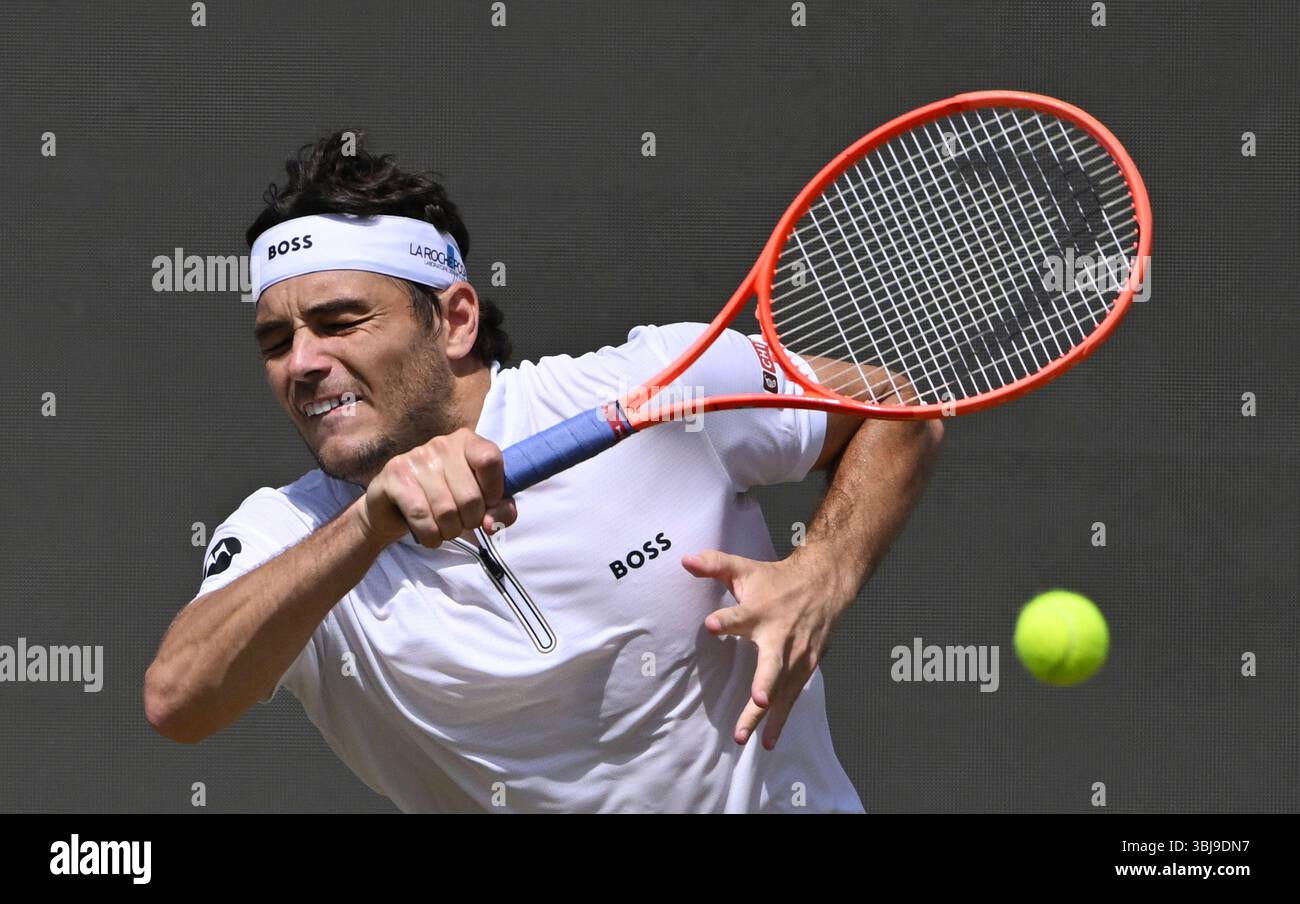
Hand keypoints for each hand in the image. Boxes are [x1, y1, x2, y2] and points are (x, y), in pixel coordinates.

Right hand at [357, 427, 517, 547]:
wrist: (393, 508)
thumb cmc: (446, 501)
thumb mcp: (480, 503)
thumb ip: (500, 510)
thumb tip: (490, 524)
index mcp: (467, 442)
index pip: (490, 459)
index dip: (494, 491)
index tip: (488, 505)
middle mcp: (442, 444)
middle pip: (470, 496)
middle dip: (470, 522)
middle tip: (461, 523)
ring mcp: (416, 457)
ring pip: (446, 510)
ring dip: (450, 531)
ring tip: (445, 529)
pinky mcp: (395, 476)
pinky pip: (421, 515)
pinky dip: (430, 535)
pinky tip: (430, 535)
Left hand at [681, 549, 850, 749]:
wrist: (825, 583)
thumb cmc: (777, 580)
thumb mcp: (745, 568)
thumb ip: (714, 564)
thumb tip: (685, 560)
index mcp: (762, 610)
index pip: (741, 614)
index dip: (727, 620)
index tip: (711, 625)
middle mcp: (781, 635)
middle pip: (773, 661)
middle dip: (766, 681)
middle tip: (757, 698)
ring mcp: (796, 655)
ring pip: (781, 688)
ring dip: (764, 714)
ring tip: (743, 736)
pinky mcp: (806, 668)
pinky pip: (790, 697)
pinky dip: (780, 720)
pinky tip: (768, 742)